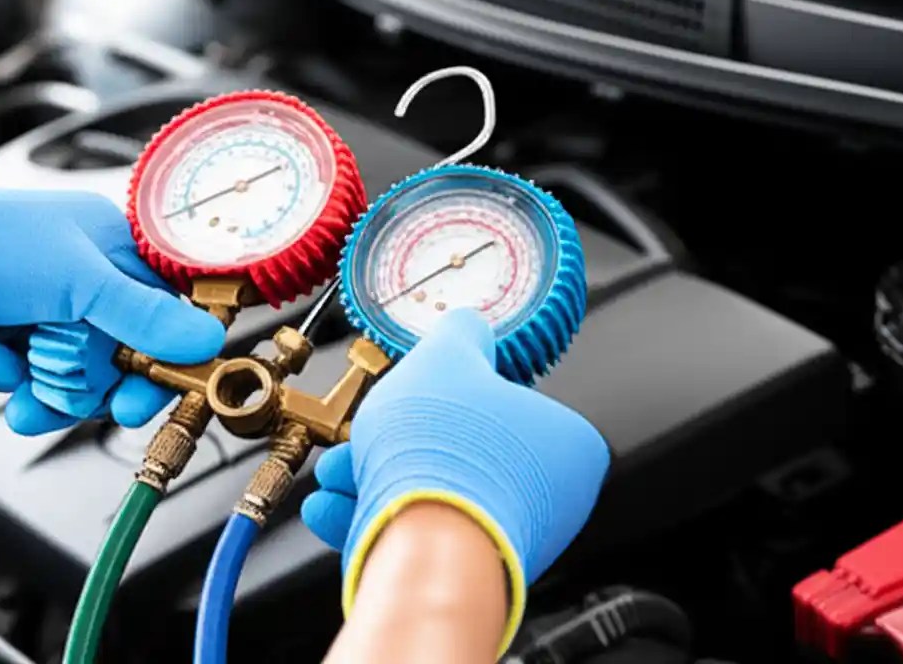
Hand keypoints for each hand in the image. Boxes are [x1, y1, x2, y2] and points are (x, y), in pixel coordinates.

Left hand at [0, 162, 224, 432]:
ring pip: (76, 375)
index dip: (159, 361)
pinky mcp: (11, 332)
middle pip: (121, 356)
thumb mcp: (73, 282)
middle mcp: (84, 276)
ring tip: (20, 382)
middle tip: (72, 391)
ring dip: (47, 388)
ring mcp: (46, 306)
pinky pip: (35, 378)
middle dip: (90, 381)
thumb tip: (208, 342)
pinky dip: (12, 379)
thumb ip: (143, 316)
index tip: (143, 397)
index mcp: (111, 246)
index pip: (164, 313)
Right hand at [300, 309, 607, 639]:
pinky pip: (414, 539)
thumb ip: (460, 334)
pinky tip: (334, 507)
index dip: (453, 397)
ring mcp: (506, 543)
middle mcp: (548, 502)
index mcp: (569, 445)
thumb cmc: (449, 457)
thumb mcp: (446, 358)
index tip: (421, 395)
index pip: (509, 405)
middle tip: (364, 433)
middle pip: (456, 454)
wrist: (425, 545)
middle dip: (394, 442)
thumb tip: (466, 325)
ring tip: (336, 473)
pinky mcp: (463, 577)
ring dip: (372, 480)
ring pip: (429, 498)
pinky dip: (371, 520)